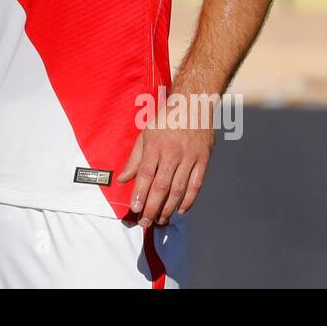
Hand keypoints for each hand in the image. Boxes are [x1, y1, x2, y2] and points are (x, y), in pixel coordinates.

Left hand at [117, 100, 214, 227]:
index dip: (140, 194)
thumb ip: (135, 158)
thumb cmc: (167, 119)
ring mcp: (190, 157)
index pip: (145, 175)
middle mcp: (172, 153)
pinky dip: (190, 199)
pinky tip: (181, 210)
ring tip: (161, 220)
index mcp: (155, 145)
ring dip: (169, 208)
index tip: (135, 209)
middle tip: (146, 222)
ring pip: (178, 189)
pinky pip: (197, 184)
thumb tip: (123, 178)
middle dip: (152, 207)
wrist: (194, 103)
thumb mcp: (146, 133)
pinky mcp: (203, 159)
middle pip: (161, 186)